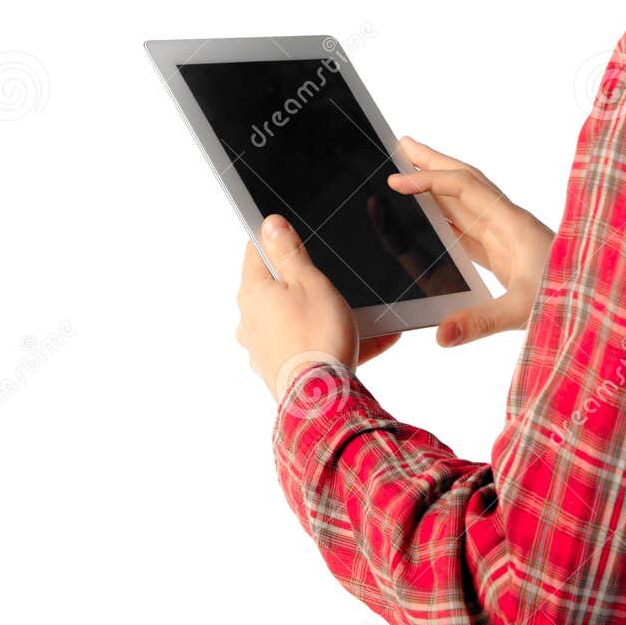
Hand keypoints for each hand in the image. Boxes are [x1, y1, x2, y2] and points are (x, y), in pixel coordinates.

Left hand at [235, 215, 399, 400]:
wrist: (321, 399)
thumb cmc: (316, 336)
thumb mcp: (309, 281)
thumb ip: (288, 252)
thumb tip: (270, 224)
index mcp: (253, 293)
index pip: (256, 252)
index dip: (277, 240)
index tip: (296, 238)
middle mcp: (251, 322)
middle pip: (278, 290)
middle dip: (309, 284)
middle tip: (337, 283)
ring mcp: (265, 349)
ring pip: (299, 322)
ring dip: (328, 317)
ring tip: (367, 318)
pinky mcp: (282, 371)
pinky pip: (312, 348)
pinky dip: (335, 342)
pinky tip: (374, 340)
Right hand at [386, 137, 553, 347]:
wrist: (603, 305)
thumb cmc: (573, 302)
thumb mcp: (524, 311)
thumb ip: (480, 322)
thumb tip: (440, 335)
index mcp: (513, 224)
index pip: (465, 189)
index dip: (430, 181)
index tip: (396, 181)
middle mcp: (509, 223)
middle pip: (465, 181)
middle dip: (432, 162)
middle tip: (400, 143)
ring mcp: (507, 238)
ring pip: (465, 202)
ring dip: (437, 185)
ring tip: (408, 172)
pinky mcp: (505, 255)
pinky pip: (469, 228)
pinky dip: (445, 216)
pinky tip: (430, 218)